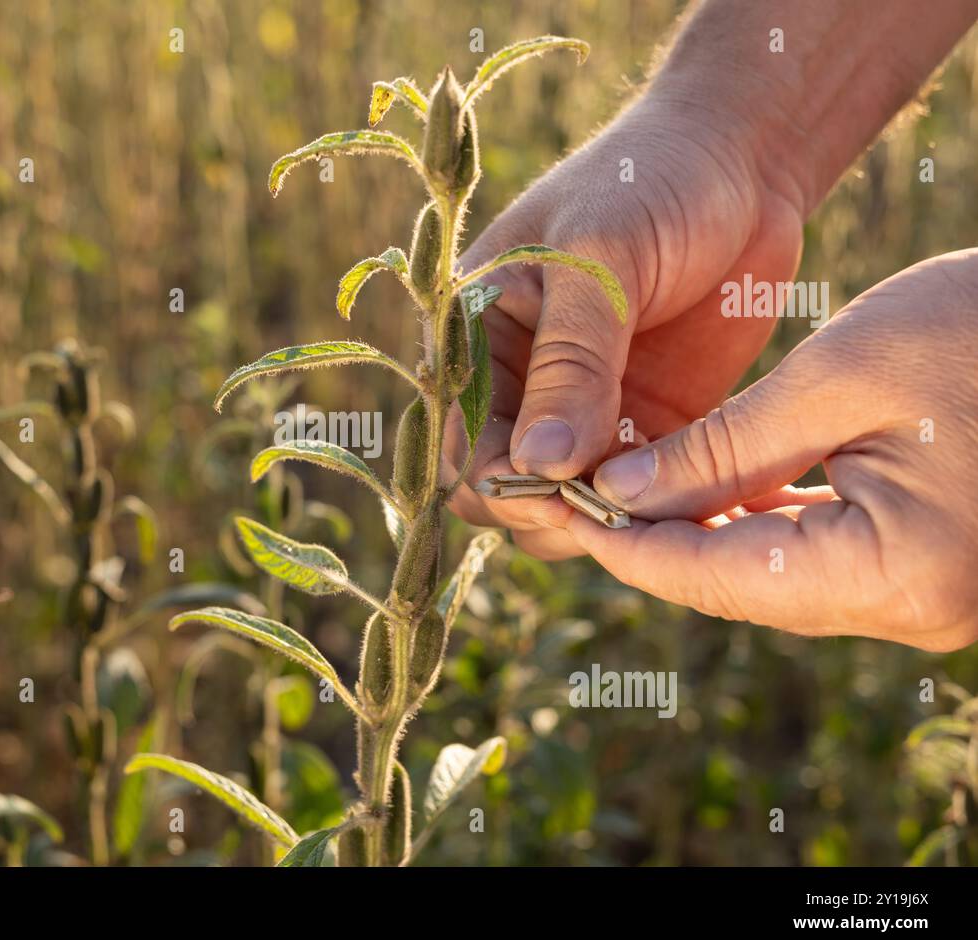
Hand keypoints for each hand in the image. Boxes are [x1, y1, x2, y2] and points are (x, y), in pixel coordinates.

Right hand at [445, 94, 804, 558]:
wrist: (744, 159)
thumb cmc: (653, 181)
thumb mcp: (600, 258)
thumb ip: (571, 360)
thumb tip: (539, 463)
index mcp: (474, 334)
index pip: (457, 437)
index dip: (496, 476)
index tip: (554, 489)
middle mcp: (514, 384)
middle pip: (497, 487)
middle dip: (539, 506)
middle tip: (602, 500)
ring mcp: (580, 412)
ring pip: (558, 505)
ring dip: (593, 517)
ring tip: (645, 498)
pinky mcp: (642, 428)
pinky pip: (626, 495)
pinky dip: (645, 511)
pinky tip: (680, 500)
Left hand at [537, 250, 977, 651]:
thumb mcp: (840, 376)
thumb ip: (722, 449)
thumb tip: (618, 496)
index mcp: (895, 574)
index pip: (714, 578)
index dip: (626, 546)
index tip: (556, 509)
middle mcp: (914, 610)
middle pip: (739, 587)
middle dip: (651, 540)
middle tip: (571, 494)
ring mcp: (929, 598)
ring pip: (774, 576)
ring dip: (696, 533)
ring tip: (617, 486)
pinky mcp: (932, 569)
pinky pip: (819, 558)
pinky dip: (756, 523)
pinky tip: (701, 488)